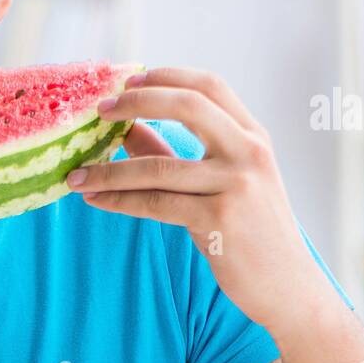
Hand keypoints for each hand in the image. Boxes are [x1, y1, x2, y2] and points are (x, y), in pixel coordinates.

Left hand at [65, 66, 330, 336]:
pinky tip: (95, 199)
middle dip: (138, 102)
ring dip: (109, 169)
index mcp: (253, 135)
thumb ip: (175, 153)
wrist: (287, 286)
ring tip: (75, 175)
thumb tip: (127, 128)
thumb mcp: (222, 182)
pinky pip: (155, 203)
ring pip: (158, 166)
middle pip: (188, 105)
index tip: (128, 80)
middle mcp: (249, 152)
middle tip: (100, 110)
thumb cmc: (250, 232)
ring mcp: (237, 184)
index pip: (209, 85)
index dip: (165, 76)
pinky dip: (119, 200)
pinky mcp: (219, 219)